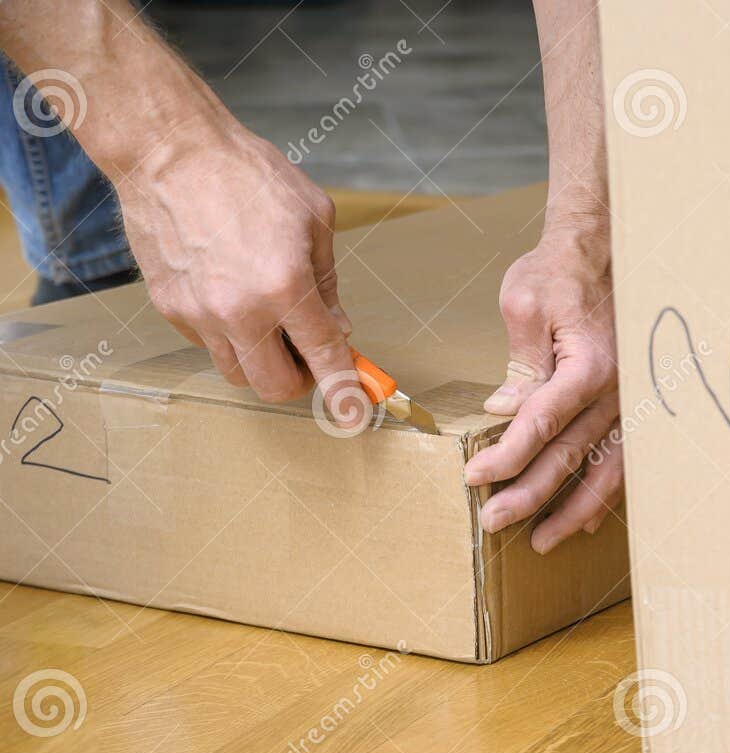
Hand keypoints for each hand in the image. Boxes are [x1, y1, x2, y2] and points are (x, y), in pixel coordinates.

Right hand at [114, 128, 363, 423]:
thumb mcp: (314, 219)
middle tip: (306, 352)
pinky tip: (230, 295)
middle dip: (299, 379)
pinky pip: (207, 344)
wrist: (169, 151)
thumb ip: (328, 282)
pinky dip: (227, 334)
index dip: (345, 394)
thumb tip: (337, 329)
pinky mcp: (170, 308)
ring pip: (237, 373)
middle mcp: (240, 309)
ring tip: (268, 322)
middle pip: (275, 387)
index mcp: (285, 285)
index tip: (355, 418)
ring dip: (261, 361)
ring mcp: (199, 313)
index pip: (324, 359)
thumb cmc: (247, 174)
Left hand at [465, 222, 621, 552]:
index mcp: (589, 366)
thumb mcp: (527, 305)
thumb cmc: (562, 273)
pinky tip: (586, 520)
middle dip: (529, 496)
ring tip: (543, 542)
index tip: (474, 478)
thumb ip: (522, 362)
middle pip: (569, 457)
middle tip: (494, 522)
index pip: (540, 425)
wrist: (605, 252)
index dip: (505, 457)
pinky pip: (623, 459)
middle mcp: (618, 391)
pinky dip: (604, 492)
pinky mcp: (632, 405)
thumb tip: (506, 410)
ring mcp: (631, 402)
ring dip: (572, 511)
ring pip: (604, 470)